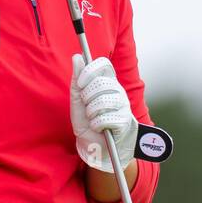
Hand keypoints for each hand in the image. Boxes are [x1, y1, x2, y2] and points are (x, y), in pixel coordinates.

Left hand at [70, 55, 136, 172]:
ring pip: (102, 100)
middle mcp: (117, 90)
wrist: (95, 146)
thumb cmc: (87, 122)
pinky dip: (96, 124)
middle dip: (87, 97)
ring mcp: (123, 105)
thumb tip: (77, 56)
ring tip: (92, 118)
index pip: (104, 64)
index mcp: (107, 82)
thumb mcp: (77, 100)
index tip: (80, 84)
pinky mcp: (124, 121)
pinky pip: (106, 117)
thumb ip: (77, 79)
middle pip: (100, 82)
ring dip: (91, 112)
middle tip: (86, 107)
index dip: (90, 71)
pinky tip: (98, 128)